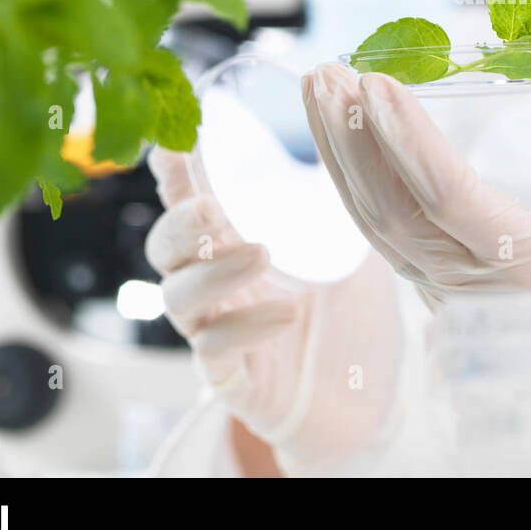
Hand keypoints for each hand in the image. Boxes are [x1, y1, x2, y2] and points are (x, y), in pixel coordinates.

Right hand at [145, 146, 402, 472]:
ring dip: (214, 272)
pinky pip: (215, 351)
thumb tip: (348, 132)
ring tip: (262, 253)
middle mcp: (215, 284)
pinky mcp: (232, 377)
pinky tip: (286, 312)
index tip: (171, 144)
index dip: (174, 173)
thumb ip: (337, 197)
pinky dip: (245, 327)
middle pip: (164, 248)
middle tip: (211, 208)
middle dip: (180, 224)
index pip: (189, 200)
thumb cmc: (350, 313)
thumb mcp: (350, 244)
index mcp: (234, 243)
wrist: (366, 398)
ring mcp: (217, 330)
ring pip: (178, 297)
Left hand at [302, 45, 530, 305]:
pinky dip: (353, 179)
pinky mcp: (437, 284)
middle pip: (390, 210)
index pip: (449, 199)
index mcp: (530, 266)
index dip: (406, 141)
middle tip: (325, 74)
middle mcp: (475, 285)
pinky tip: (342, 135)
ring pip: (374, 223)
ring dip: (340, 154)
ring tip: (319, 89)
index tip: (374, 84)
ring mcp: (447, 290)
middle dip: (350, 139)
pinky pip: (381, 232)